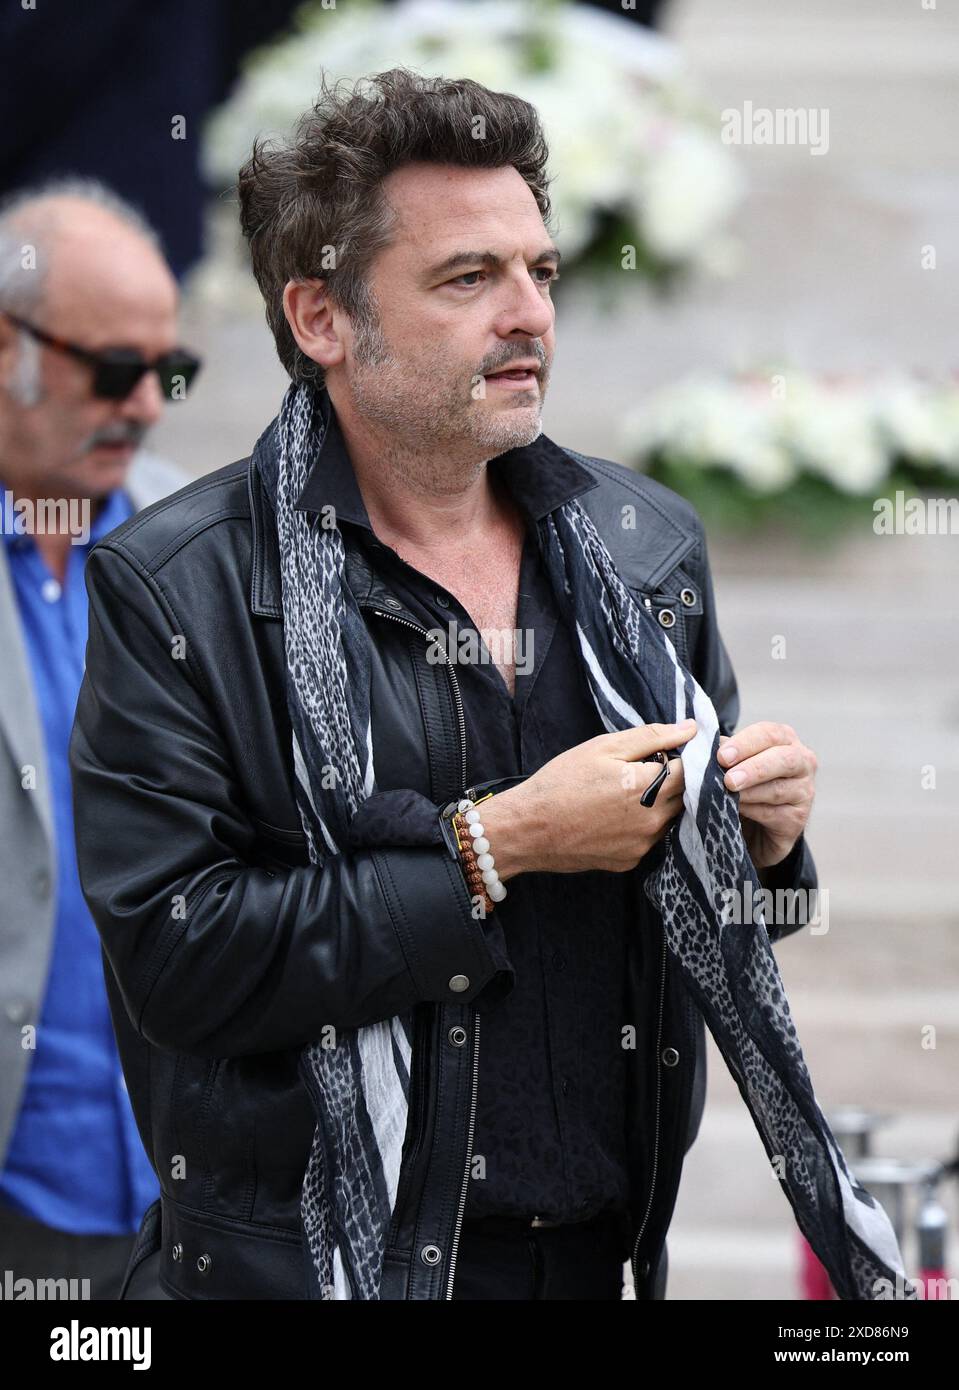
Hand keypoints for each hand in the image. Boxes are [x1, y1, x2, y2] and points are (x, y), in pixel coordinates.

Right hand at [477, 720, 696, 878]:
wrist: (528, 829)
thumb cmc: (561, 783)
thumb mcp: (603, 748)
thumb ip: (652, 736)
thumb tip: (690, 728)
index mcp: (649, 788)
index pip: (690, 770)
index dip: (680, 757)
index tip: (662, 753)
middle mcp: (653, 821)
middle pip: (684, 796)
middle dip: (671, 781)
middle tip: (640, 771)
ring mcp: (642, 845)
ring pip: (669, 819)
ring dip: (659, 804)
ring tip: (623, 794)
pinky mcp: (630, 861)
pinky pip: (648, 839)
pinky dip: (641, 825)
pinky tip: (613, 816)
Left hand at [717, 722, 816, 868]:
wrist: (755, 825)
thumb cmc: (743, 784)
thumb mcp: (732, 764)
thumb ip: (724, 751)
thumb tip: (704, 742)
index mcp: (784, 740)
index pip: (769, 734)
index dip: (745, 743)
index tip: (722, 756)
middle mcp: (802, 762)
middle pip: (783, 759)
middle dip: (754, 768)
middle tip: (729, 779)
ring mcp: (804, 791)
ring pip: (778, 789)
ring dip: (750, 792)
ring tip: (728, 795)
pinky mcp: (798, 819)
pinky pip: (775, 814)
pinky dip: (753, 811)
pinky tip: (737, 811)